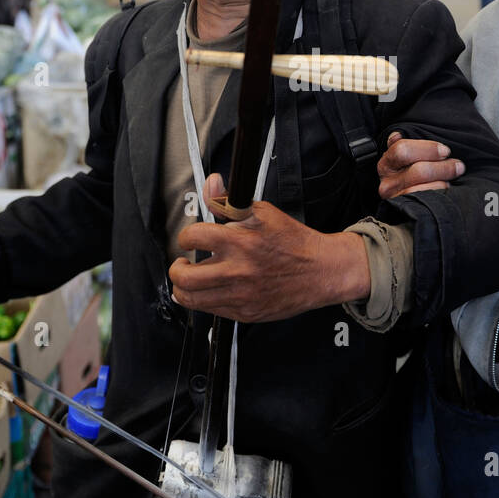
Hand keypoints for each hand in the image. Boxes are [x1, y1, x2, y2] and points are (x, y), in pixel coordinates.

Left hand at [167, 174, 369, 322]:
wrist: (322, 271)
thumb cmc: (294, 242)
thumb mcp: (262, 212)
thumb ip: (229, 201)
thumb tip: (212, 184)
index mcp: (240, 242)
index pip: (192, 238)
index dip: (186, 236)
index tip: (190, 239)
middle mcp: (238, 271)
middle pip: (184, 277)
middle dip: (177, 268)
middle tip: (182, 264)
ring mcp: (241, 296)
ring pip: (191, 299)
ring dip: (184, 288)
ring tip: (190, 280)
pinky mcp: (245, 313)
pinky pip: (211, 311)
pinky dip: (204, 300)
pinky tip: (211, 291)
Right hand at [376, 130, 463, 199]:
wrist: (416, 205)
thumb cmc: (415, 173)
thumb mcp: (410, 158)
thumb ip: (407, 147)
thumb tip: (398, 135)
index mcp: (387, 163)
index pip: (402, 150)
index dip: (428, 149)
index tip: (445, 151)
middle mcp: (387, 183)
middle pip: (418, 171)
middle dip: (443, 167)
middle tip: (457, 166)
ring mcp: (396, 200)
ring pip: (424, 188)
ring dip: (443, 182)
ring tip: (452, 179)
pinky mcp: (406, 213)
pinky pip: (428, 202)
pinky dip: (440, 195)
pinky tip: (444, 190)